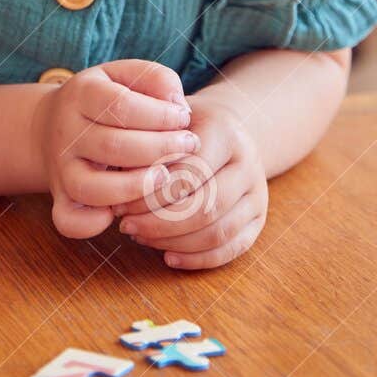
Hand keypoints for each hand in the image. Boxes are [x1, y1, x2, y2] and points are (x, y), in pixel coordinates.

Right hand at [36, 59, 200, 240]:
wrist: (51, 123)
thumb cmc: (105, 98)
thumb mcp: (126, 75)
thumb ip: (156, 79)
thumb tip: (178, 104)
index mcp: (82, 94)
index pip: (121, 106)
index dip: (160, 115)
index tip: (184, 118)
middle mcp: (66, 132)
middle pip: (112, 147)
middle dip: (160, 150)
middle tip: (189, 146)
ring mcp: (61, 168)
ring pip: (91, 188)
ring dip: (135, 188)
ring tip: (164, 178)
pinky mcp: (60, 196)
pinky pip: (68, 220)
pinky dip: (93, 225)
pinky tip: (124, 211)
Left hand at [112, 99, 267, 268]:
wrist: (230, 130)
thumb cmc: (186, 125)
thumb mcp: (168, 117)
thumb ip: (147, 139)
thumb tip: (118, 174)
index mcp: (225, 132)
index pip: (190, 170)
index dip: (153, 191)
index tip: (120, 200)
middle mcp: (248, 163)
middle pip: (206, 204)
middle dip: (160, 221)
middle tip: (125, 225)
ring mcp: (257, 194)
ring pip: (218, 231)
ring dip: (174, 241)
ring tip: (140, 237)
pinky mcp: (258, 219)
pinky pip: (231, 249)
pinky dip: (198, 259)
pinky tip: (167, 257)